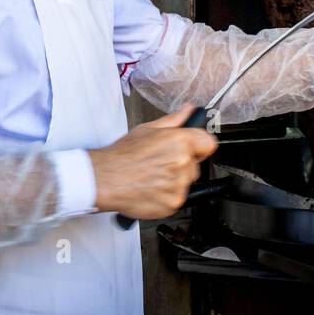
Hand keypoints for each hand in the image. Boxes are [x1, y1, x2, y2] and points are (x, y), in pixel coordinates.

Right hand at [88, 104, 218, 217]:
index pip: (209, 143)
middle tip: (161, 162)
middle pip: (196, 164)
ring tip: (153, 175)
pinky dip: (167, 195)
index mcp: (179, 142)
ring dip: (174, 180)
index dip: (200, 145)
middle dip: (182, 163)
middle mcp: (182, 163)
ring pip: (186, 181)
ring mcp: (178, 186)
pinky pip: (177, 197)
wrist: (105, 179)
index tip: (193, 147)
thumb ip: (173, 120)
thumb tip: (188, 110)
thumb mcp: (147, 129)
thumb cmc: (122, 155)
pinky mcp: (173, 203)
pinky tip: (151, 187)